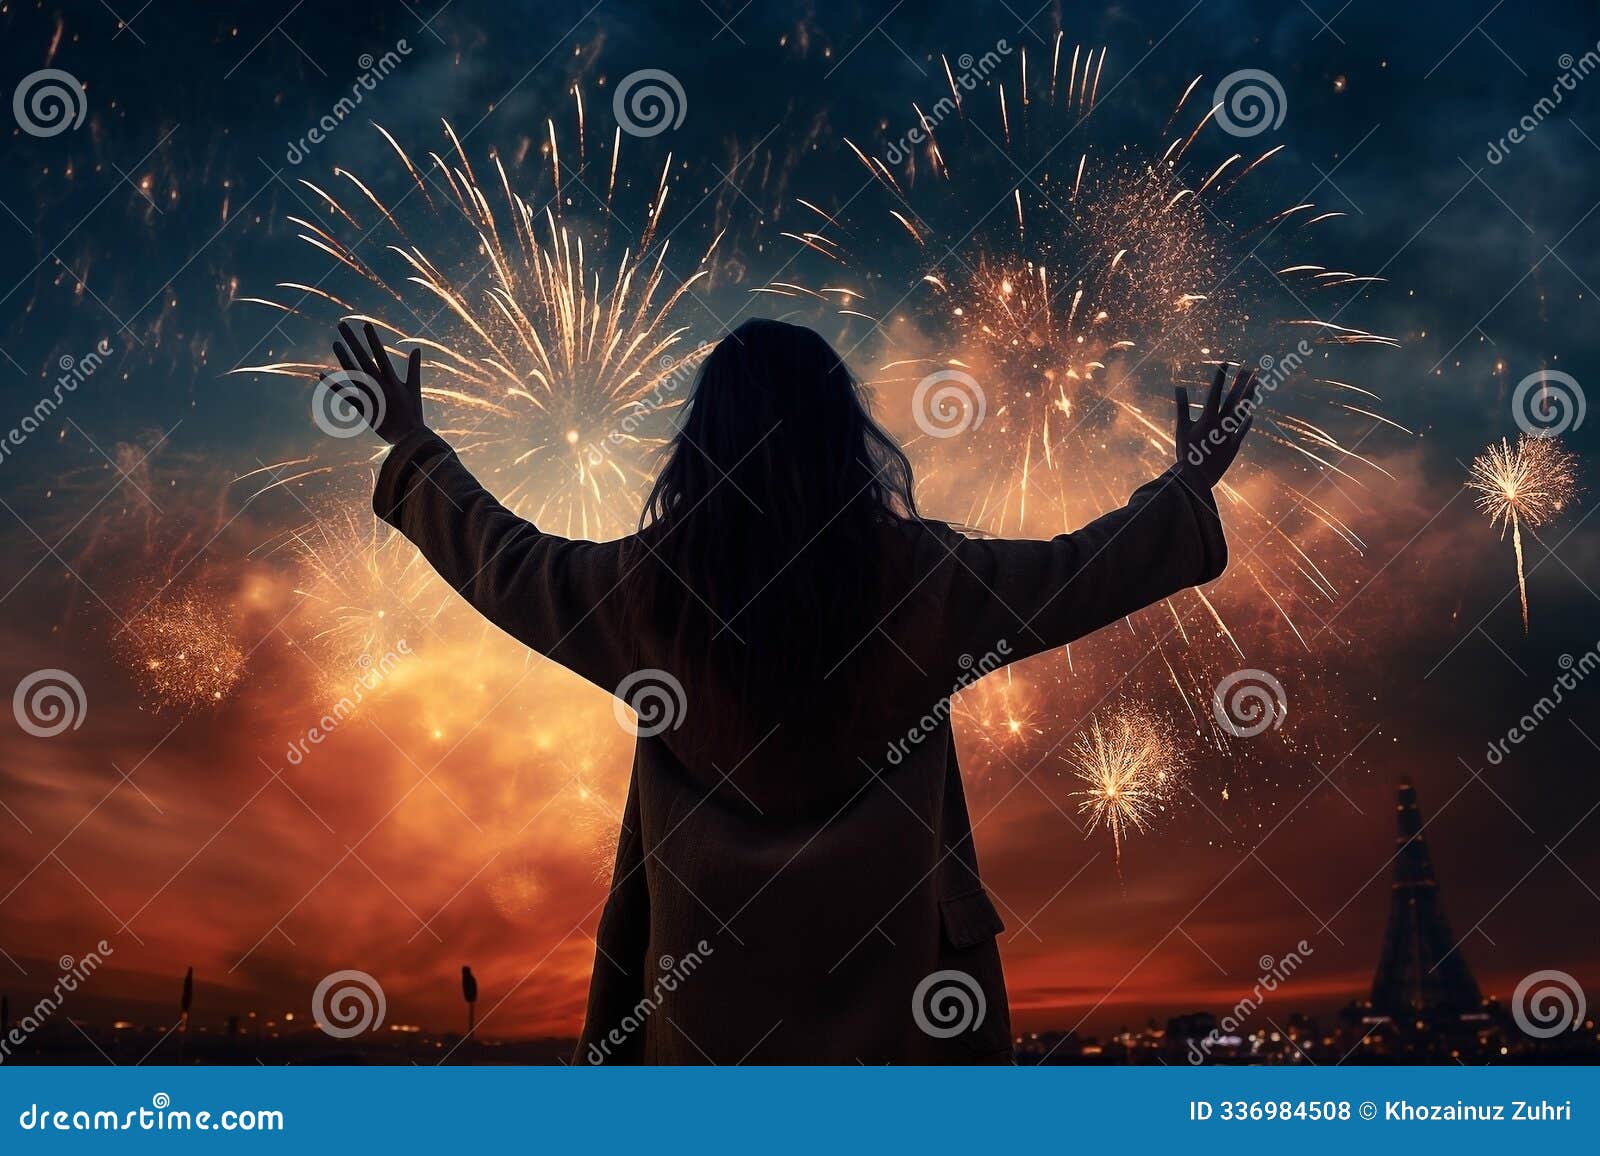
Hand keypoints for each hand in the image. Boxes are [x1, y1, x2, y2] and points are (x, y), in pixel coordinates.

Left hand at [326, 321, 426, 444]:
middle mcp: (380, 385)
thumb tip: (416, 348)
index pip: (381, 355)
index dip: (372, 339)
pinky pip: (345, 395)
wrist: (409, 438)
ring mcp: (370, 397)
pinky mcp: (363, 409)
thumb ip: (414, 368)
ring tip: (335, 343)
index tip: (365, 324)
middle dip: (352, 341)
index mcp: (392, 380)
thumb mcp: (414, 388)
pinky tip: (321, 375)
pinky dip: (333, 385)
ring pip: (353, 373)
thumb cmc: (413, 413)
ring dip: (343, 357)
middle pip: (363, 358)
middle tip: (342, 325)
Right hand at [1174, 362, 1258, 488]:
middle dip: (1241, 382)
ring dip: (1249, 396)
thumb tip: (1179, 387)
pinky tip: (1251, 412)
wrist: (1195, 479)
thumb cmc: (1185, 452)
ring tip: (1256, 383)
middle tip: (1249, 367)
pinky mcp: (1234, 446)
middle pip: (1234, 398)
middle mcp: (1221, 424)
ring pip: (1242, 411)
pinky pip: (1243, 430)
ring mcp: (1230, 435)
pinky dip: (1246, 421)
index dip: (1221, 376)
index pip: (1215, 392)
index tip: (1226, 363)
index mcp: (1207, 418)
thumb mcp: (1181, 427)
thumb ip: (1182, 406)